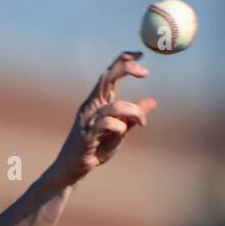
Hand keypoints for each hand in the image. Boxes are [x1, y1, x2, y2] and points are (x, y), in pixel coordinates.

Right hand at [50, 51, 155, 185]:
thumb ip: (133, 117)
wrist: (71, 171)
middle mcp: (91, 106)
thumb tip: (153, 101)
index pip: (109, 73)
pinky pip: (108, 125)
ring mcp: (87, 121)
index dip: (124, 60)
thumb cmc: (94, 150)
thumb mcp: (120, 131)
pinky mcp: (86, 136)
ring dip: (134, 112)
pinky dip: (120, 128)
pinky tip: (121, 134)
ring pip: (115, 106)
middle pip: (107, 78)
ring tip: (142, 123)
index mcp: (98, 102)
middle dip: (127, 69)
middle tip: (145, 73)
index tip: (141, 55)